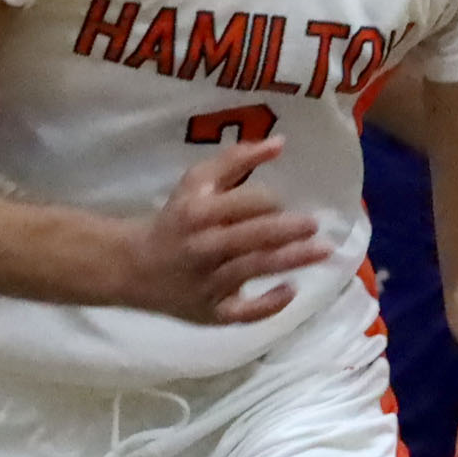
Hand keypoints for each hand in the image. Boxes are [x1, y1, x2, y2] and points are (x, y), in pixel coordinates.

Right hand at [126, 138, 331, 325]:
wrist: (134, 268)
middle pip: (252, 237)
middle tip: (314, 223)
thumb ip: (236, 160)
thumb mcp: (195, 183)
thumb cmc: (175, 220)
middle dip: (287, 229)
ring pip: (253, 269)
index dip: (269, 200)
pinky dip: (268, 304)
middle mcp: (203, 247)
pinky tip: (290, 290)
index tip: (281, 203)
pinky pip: (243, 312)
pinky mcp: (211, 312)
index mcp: (197, 212)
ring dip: (291, 259)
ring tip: (323, 250)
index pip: (244, 203)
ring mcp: (208, 283)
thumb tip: (281, 144)